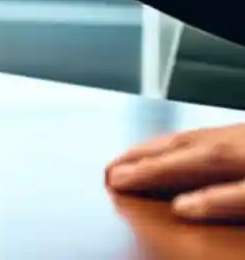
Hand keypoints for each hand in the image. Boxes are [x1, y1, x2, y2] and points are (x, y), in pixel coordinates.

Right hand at [106, 123, 244, 221]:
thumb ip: (221, 199)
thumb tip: (182, 208)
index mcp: (216, 155)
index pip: (164, 166)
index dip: (136, 175)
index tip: (112, 182)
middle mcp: (214, 139)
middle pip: (162, 147)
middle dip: (132, 158)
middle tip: (108, 168)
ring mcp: (224, 132)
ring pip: (174, 139)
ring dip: (148, 148)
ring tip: (131, 156)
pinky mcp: (236, 131)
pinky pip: (189, 135)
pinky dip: (169, 142)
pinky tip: (173, 146)